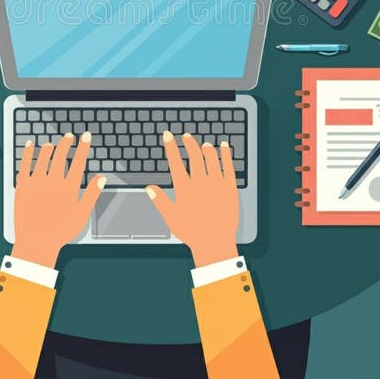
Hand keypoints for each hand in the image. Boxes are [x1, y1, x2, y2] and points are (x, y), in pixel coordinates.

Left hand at [12, 132, 105, 267]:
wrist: (36, 243)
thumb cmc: (60, 231)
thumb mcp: (81, 214)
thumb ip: (92, 194)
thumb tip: (101, 178)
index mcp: (68, 188)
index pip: (79, 161)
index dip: (84, 146)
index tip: (86, 136)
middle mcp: (53, 182)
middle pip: (61, 154)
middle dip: (66, 142)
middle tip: (69, 136)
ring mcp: (36, 182)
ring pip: (43, 156)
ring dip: (49, 147)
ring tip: (52, 144)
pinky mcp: (22, 186)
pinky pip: (24, 163)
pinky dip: (28, 152)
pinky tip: (30, 144)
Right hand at [145, 131, 238, 266]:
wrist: (215, 243)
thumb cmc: (192, 232)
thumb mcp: (171, 218)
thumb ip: (160, 201)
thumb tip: (149, 187)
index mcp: (185, 189)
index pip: (175, 162)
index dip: (170, 146)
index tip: (168, 135)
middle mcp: (200, 183)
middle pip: (194, 155)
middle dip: (189, 142)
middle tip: (186, 136)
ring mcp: (216, 184)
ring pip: (211, 158)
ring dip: (206, 148)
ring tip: (203, 144)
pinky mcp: (230, 188)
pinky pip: (229, 166)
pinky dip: (226, 154)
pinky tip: (224, 146)